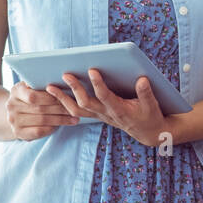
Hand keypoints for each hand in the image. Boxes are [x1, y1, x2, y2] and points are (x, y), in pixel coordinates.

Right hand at [5, 81, 78, 140]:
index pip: (34, 96)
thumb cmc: (30, 97)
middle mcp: (11, 106)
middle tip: (76, 108)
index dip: (52, 97)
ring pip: (42, 120)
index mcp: (16, 91)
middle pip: (40, 108)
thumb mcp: (32, 87)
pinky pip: (39, 131)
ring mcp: (13, 120)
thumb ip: (42, 84)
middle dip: (60, 108)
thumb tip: (64, 82)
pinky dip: (53, 128)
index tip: (68, 97)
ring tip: (74, 118)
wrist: (15, 114)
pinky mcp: (18, 132)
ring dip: (61, 119)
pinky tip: (63, 125)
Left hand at [45, 69, 169, 147]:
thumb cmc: (150, 116)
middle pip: (84, 103)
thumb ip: (146, 92)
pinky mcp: (97, 114)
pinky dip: (65, 103)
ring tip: (50, 86)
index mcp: (119, 110)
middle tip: (65, 74)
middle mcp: (106, 114)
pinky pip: (77, 110)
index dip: (98, 84)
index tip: (93, 69)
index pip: (105, 96)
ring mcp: (100, 115)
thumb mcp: (152, 105)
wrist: (147, 132)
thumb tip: (142, 79)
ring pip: (76, 109)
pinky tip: (56, 94)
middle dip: (74, 89)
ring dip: (62, 99)